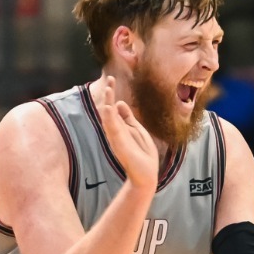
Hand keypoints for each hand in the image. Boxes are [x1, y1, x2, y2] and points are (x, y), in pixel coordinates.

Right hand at [95, 74, 159, 190]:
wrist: (145, 174)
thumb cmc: (141, 153)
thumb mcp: (137, 130)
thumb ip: (128, 117)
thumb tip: (119, 102)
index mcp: (121, 126)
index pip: (114, 107)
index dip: (112, 93)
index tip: (112, 79)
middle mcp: (116, 131)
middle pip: (110, 109)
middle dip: (109, 95)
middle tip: (110, 80)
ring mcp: (117, 137)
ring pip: (109, 118)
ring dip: (108, 103)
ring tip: (108, 90)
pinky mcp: (120, 145)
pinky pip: (113, 130)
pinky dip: (110, 119)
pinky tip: (108, 108)